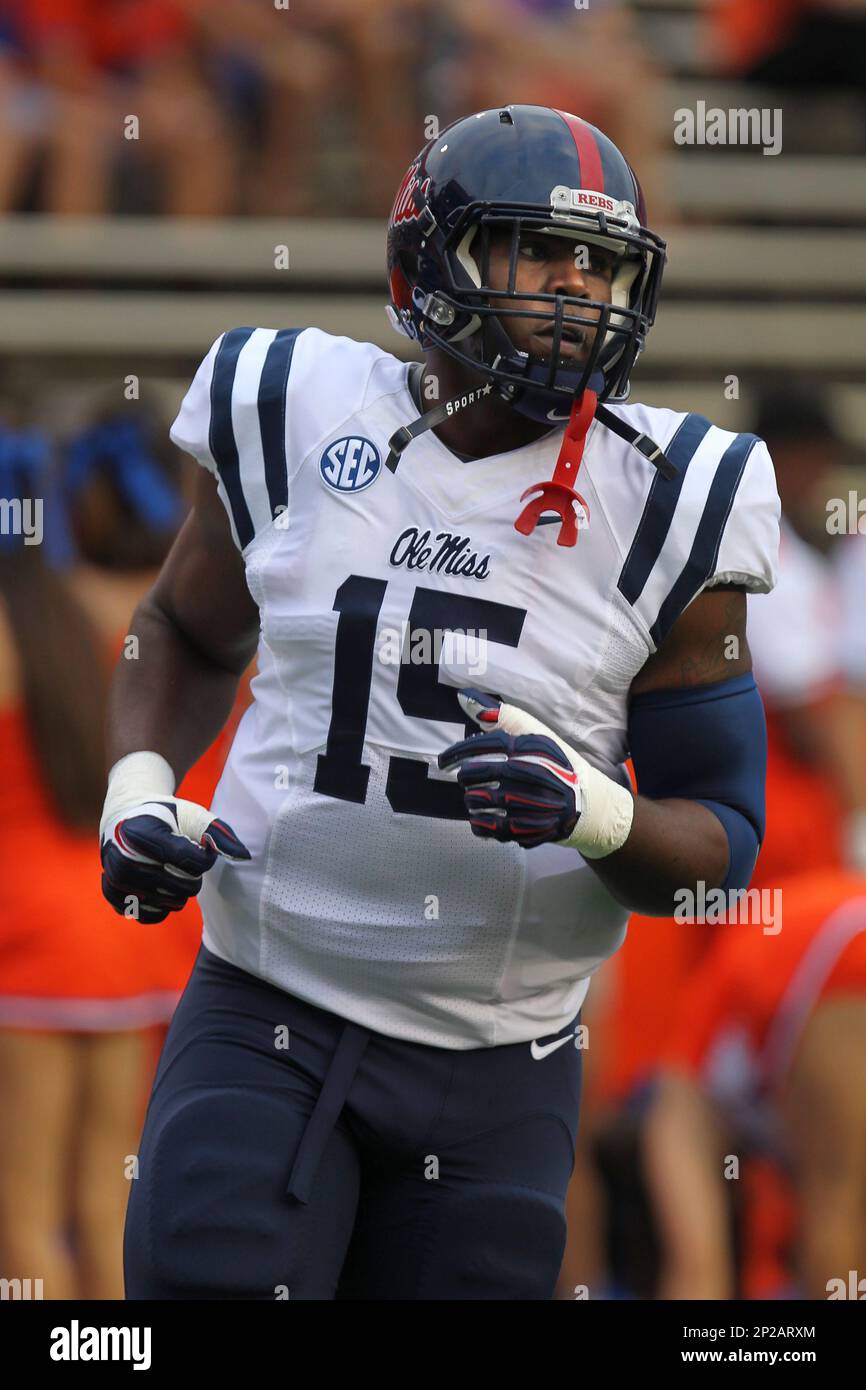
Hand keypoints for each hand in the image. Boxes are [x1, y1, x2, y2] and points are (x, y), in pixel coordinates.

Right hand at [101, 792, 249, 922]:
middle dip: (193, 874)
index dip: (206, 857)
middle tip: (183, 858)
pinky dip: (162, 904)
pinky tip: (158, 885)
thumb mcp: (192, 815)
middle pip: (186, 887)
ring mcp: (117, 881)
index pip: (192, 862)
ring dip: (179, 890)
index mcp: (142, 835)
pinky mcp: (114, 897)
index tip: (202, 846)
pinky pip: (152, 916)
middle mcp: (124, 860)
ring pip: (172, 903)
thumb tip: (245, 856)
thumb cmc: (165, 817)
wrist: (125, 820)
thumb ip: (219, 834)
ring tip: (169, 868)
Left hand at [437, 688, 581, 848]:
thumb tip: (463, 696)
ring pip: (480, 802)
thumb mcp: (533, 735)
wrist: (586, 804)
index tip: (443, 761)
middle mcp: (534, 773)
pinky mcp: (531, 828)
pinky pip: (490, 827)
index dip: (458, 752)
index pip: (487, 744)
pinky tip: (482, 817)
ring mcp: (533, 803)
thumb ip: (497, 716)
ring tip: (477, 797)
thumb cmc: (552, 765)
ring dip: (471, 800)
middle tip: (467, 779)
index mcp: (535, 747)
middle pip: (478, 774)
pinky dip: (479, 823)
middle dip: (466, 777)